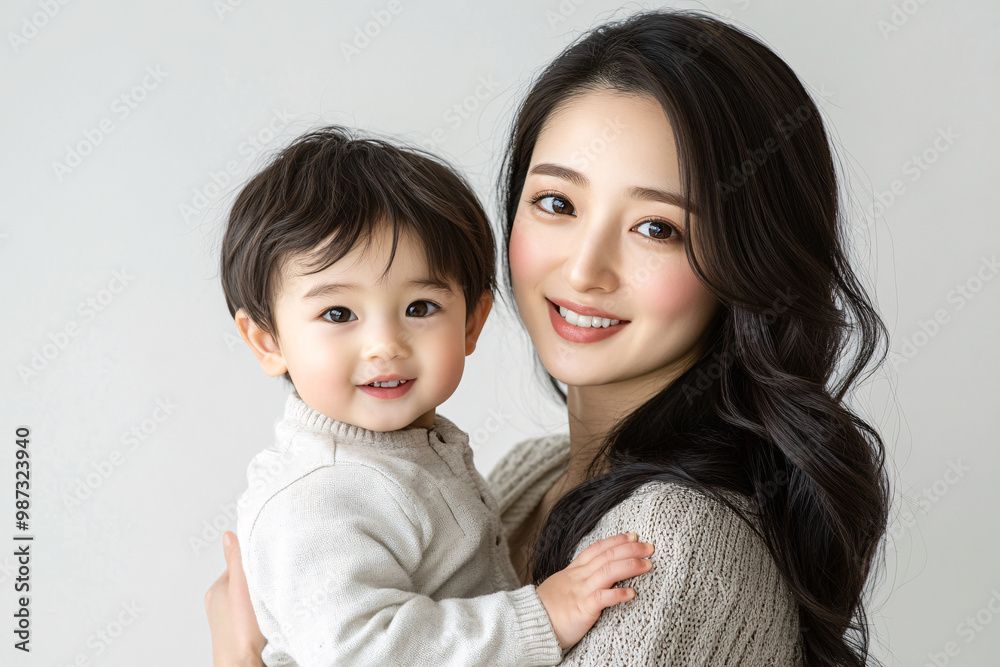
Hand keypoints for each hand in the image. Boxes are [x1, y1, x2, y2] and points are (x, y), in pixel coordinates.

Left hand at [204, 531, 266, 666]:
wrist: (244, 666)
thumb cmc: (239, 633)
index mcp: (217, 590)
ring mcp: (230, 621)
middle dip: (261, 580)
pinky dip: (264, 614)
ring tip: (273, 602)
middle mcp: (221, 605)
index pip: (240, 564)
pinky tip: (272, 618)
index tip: (271, 562)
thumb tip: (229, 535)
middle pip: (246, 581)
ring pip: (251, 599)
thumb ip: (236, 560)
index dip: (257, 561)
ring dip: (264, 598)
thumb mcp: (240, 587)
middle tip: (274, 584)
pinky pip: (255, 616)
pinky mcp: (243, 634)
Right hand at [535, 532, 653, 649]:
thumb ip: (579, 578)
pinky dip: (619, 594)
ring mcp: (580, 591)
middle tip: (649, 547)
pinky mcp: (582, 608)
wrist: (530, 622)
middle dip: (630, 549)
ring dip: (630, 566)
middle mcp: (579, 576)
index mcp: (574, 570)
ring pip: (608, 572)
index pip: (598, 549)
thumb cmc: (548, 608)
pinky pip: (602, 598)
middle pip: (607, 556)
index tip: (633, 536)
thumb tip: (596, 574)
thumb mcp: (562, 585)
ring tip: (647, 565)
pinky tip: (632, 593)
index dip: (616, 540)